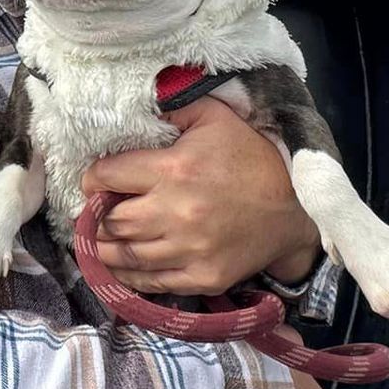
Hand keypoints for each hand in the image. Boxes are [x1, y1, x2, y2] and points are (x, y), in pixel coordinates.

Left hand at [78, 97, 320, 296]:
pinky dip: (128, 276)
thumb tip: (140, 106)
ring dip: (104, 248)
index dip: (93, 178)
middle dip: (96, 216)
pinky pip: (151, 282)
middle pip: (112, 221)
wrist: (295, 206)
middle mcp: (177, 212)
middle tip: (93, 212)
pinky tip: (119, 265)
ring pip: (125, 255)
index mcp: (174, 170)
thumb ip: (173, 109)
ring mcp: (190, 250)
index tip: (93, 181)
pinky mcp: (202, 277)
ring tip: (97, 239)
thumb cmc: (250, 157)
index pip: (109, 176)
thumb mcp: (214, 118)